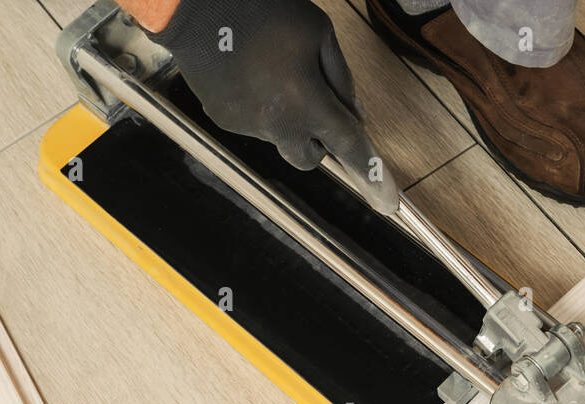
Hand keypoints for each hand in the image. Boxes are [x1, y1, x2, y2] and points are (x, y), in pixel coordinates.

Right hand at [151, 0, 397, 212]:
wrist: (197, 5)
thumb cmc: (265, 9)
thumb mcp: (319, 32)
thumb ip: (342, 79)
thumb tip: (355, 116)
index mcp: (305, 99)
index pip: (348, 147)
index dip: (371, 175)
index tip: (387, 203)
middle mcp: (276, 123)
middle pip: (309, 158)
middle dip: (318, 141)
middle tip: (313, 103)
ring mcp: (246, 126)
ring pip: (280, 138)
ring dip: (285, 118)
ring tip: (271, 73)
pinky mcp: (224, 120)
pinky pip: (254, 125)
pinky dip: (260, 109)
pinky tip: (249, 75)